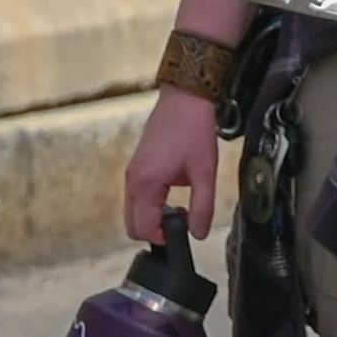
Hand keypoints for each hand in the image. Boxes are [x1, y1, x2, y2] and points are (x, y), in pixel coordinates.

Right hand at [125, 86, 221, 241]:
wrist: (185, 99)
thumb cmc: (194, 131)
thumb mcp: (205, 173)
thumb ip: (202, 207)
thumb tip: (198, 234)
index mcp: (145, 184)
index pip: (142, 229)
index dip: (163, 237)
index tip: (183, 230)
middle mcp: (132, 180)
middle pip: (132, 224)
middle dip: (154, 230)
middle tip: (182, 218)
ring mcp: (132, 172)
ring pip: (133, 211)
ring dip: (152, 216)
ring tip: (181, 204)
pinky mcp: (136, 166)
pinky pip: (136, 196)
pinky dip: (150, 203)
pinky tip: (172, 192)